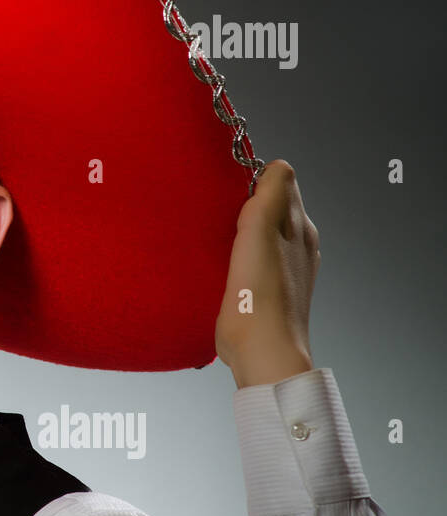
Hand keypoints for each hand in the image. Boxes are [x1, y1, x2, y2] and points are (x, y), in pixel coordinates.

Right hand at [214, 159, 320, 387]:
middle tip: (217, 212)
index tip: (230, 193)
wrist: (261, 350)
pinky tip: (220, 264)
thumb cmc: (260, 291)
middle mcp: (297, 247)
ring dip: (239, 231)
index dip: (255, 180)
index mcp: (300, 228)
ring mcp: (283, 272)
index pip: (281, 184)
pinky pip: (250, 260)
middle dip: (246, 203)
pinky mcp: (263, 292)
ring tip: (215, 237)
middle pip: (271, 209)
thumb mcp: (264, 230)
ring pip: (260, 235)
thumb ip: (272, 193)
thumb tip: (277, 165)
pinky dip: (236, 255)